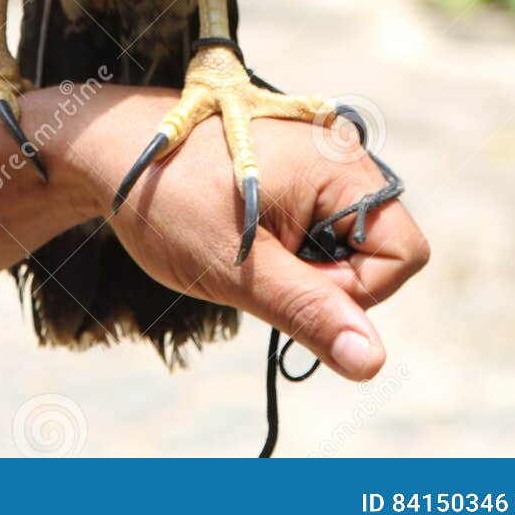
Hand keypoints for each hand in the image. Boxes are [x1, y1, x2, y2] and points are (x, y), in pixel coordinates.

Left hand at [63, 88, 428, 381]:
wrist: (111, 151)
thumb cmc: (169, 202)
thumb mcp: (237, 269)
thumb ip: (310, 311)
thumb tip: (372, 362)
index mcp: (339, 164)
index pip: (403, 254)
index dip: (353, 290)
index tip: (288, 280)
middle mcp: (341, 152)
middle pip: (381, 249)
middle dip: (328, 278)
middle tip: (260, 266)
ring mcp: (321, 156)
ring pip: (350, 242)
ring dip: (307, 264)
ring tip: (246, 248)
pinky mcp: (300, 167)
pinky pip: (324, 225)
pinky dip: (292, 245)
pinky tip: (246, 236)